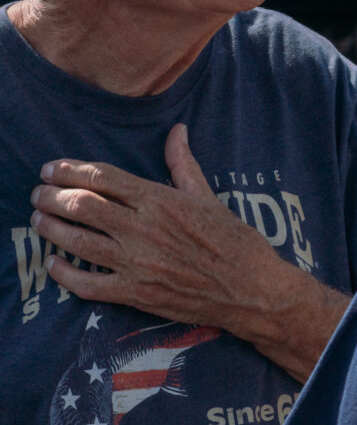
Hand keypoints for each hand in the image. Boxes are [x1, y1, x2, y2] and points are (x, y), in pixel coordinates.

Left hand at [30, 124, 347, 380]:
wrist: (251, 289)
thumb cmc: (234, 240)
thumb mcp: (209, 197)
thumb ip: (183, 164)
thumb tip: (177, 131)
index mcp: (161, 200)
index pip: (103, 177)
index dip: (69, 170)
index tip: (51, 168)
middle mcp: (143, 228)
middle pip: (81, 205)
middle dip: (50, 196)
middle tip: (38, 194)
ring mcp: (137, 263)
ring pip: (76, 241)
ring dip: (49, 228)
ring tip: (38, 220)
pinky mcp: (135, 293)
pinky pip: (86, 284)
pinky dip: (63, 273)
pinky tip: (53, 263)